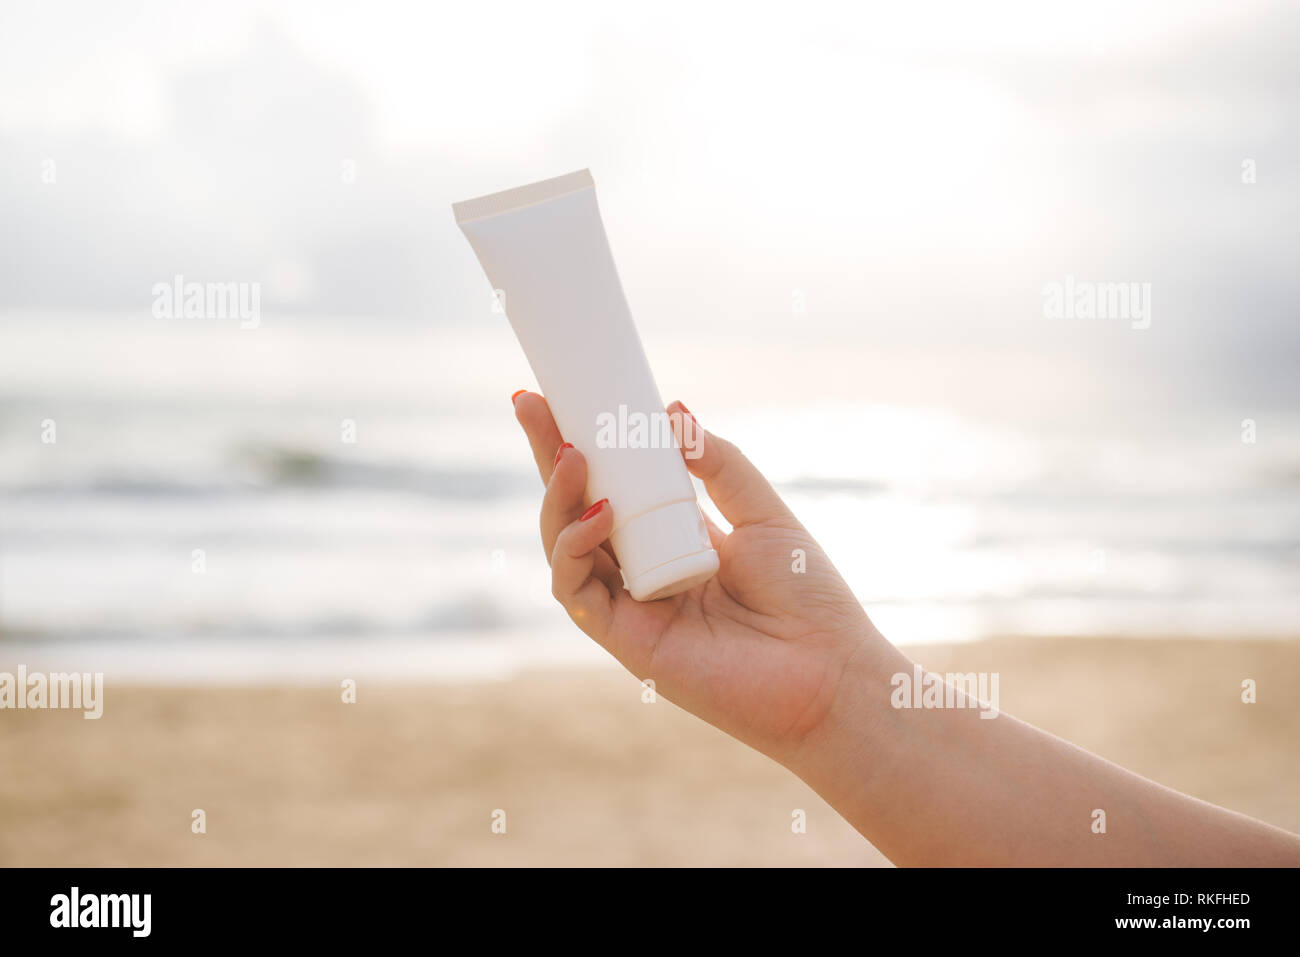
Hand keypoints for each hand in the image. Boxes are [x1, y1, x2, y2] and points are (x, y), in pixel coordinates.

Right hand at [512, 392, 892, 764]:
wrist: (830, 672)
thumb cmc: (808, 597)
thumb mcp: (762, 512)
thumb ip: (718, 464)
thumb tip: (673, 411)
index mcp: (670, 541)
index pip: (611, 485)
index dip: (581, 444)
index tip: (558, 396)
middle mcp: (641, 572)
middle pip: (574, 509)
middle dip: (548, 457)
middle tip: (531, 405)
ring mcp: (629, 607)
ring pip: (563, 547)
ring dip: (558, 498)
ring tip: (574, 458)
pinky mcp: (625, 641)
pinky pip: (576, 591)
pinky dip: (575, 548)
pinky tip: (600, 514)